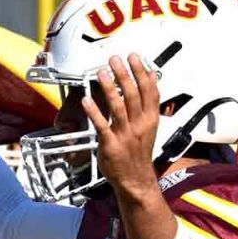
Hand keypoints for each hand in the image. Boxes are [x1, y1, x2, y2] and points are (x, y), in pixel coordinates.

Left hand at [84, 55, 160, 194]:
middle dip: (124, 74)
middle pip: (133, 95)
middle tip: (115, 59)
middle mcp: (139, 125)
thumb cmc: (139, 153)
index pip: (149, 91)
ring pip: (118, 107)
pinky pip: (102, 126)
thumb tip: (151, 82)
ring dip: (109, 89)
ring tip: (102, 73)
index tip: (135, 58)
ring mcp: (125, 135)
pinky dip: (94, 112)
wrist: (136, 180)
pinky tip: (86, 100)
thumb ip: (148, 105)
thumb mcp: (150, 127)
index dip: (142, 73)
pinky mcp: (111, 145)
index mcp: (150, 120)